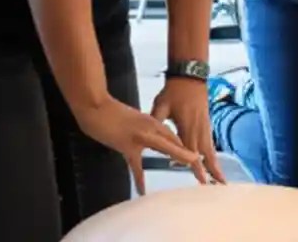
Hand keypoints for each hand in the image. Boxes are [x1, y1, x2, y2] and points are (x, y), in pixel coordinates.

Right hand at [73, 95, 200, 194]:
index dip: (183, 144)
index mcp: (151, 120)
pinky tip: (142, 191)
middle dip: (188, 149)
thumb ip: (142, 129)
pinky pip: (136, 165)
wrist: (95, 106)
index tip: (195, 153)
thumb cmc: (111, 113)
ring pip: (164, 145)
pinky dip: (139, 178)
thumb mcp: (132, 119)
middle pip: (174, 139)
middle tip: (202, 160)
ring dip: (179, 154)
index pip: (171, 134)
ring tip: (192, 163)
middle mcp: (150, 126)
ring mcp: (140, 135)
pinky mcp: (127, 144)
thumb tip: (146, 139)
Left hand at [150, 77, 225, 183]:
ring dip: (215, 164)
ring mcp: (204, 126)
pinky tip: (212, 161)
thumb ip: (156, 120)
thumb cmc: (175, 91)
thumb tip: (148, 133)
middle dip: (212, 171)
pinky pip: (210, 143)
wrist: (190, 77)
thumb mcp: (161, 104)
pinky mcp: (205, 123)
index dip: (197, 167)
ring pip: (210, 150)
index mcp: (187, 127)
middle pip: (206, 155)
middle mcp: (199, 129)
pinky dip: (212, 155)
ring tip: (220, 179)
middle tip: (219, 186)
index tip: (203, 181)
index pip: (192, 152)